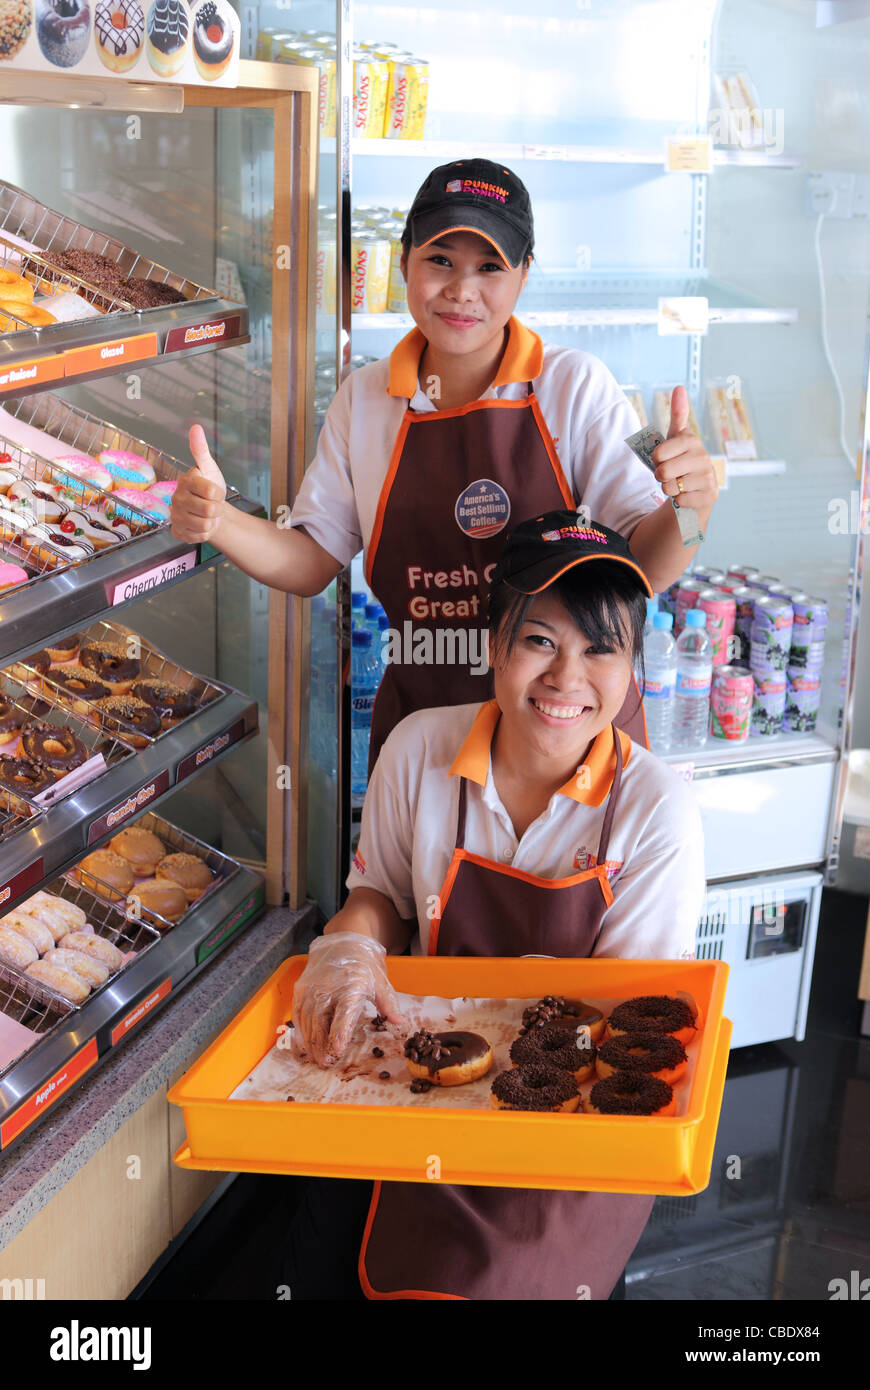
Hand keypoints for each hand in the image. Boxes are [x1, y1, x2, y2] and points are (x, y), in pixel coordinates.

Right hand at [170, 424, 227, 542]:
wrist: (209, 511)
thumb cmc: (209, 488)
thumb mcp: (209, 468)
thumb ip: (201, 450)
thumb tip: (195, 428)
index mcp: (185, 481)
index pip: (213, 491)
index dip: (219, 493)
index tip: (214, 491)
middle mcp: (176, 498)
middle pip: (210, 509)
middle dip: (217, 509)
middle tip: (212, 504)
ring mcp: (175, 516)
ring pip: (205, 525)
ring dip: (212, 522)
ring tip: (207, 515)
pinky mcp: (177, 532)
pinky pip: (200, 537)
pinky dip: (205, 533)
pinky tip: (201, 524)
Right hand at [291, 932, 405, 1066]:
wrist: (342, 941)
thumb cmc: (364, 964)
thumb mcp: (380, 982)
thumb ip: (388, 1004)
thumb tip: (399, 1022)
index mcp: (350, 988)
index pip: (343, 1014)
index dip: (339, 1032)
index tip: (337, 1049)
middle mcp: (327, 989)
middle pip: (321, 1021)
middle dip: (322, 1045)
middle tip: (325, 1063)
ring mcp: (311, 988)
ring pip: (308, 1020)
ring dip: (310, 1041)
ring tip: (316, 1059)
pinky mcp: (301, 988)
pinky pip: (298, 1012)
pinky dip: (300, 1029)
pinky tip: (305, 1043)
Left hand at [653, 386, 718, 513]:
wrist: (697, 488)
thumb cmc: (682, 460)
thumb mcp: (677, 437)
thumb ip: (678, 414)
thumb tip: (680, 387)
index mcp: (692, 441)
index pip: (658, 454)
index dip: (656, 460)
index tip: (663, 459)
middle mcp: (703, 457)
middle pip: (663, 472)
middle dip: (661, 477)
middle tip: (669, 474)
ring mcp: (708, 477)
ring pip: (670, 488)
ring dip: (669, 490)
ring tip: (679, 484)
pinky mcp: (710, 496)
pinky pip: (681, 501)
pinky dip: (679, 501)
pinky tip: (687, 494)